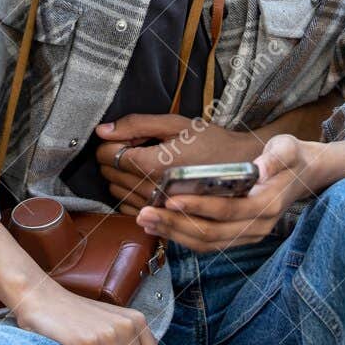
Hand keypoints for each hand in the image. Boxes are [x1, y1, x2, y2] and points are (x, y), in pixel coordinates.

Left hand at [94, 114, 260, 215]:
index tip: (126, 138)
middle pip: (111, 175)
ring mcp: (160, 208)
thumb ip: (136, 124)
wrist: (242, 167)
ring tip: (143, 165)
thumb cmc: (211, 141)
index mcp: (156, 163)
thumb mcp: (176, 124)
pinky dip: (130, 197)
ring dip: (121, 179)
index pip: (109, 155)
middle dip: (114, 159)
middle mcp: (154, 190)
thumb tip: (102, 130)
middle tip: (135, 148)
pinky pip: (132, 212)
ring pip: (118, 195)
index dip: (111, 143)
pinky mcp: (165, 220)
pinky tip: (146, 184)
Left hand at [135, 134, 321, 252]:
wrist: (302, 175)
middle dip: (175, 224)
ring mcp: (247, 235)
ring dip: (173, 234)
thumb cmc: (290, 158)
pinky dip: (182, 237)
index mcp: (267, 205)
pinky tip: (161, 226)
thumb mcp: (287, 148)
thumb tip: (261, 169)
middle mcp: (257, 227)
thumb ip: (276, 157)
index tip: (171, 199)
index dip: (198, 207)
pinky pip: (207, 243)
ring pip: (206, 243)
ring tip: (146, 221)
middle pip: (211, 233)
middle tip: (145, 214)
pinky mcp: (237, 237)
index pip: (228, 211)